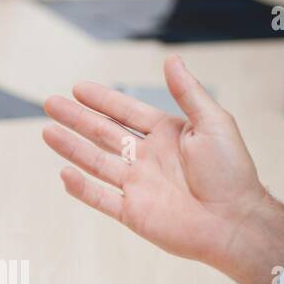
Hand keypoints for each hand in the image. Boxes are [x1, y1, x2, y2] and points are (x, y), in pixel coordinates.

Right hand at [42, 54, 283, 283]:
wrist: (236, 223)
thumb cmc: (232, 173)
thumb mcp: (214, 123)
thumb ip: (188, 92)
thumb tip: (172, 60)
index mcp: (167, 136)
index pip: (126, 112)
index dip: (103, 100)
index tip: (78, 88)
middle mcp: (148, 158)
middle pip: (103, 133)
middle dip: (77, 118)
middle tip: (51, 103)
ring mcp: (138, 186)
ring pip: (95, 162)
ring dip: (71, 147)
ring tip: (47, 131)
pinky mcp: (133, 212)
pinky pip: (100, 198)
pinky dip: (81, 187)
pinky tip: (63, 173)